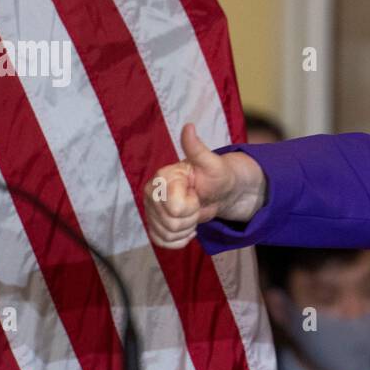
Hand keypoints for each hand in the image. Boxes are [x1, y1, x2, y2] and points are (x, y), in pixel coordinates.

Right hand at [143, 124, 264, 248]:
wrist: (219, 191)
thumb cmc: (217, 175)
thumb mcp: (212, 163)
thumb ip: (197, 148)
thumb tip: (189, 126)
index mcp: (161, 177)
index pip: (175, 208)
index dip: (192, 206)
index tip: (197, 194)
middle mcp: (150, 192)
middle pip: (170, 224)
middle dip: (190, 218)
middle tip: (197, 204)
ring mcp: (150, 209)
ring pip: (166, 234)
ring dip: (186, 229)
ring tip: (193, 213)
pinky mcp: (154, 224)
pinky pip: (162, 242)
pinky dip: (179, 240)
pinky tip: (188, 227)